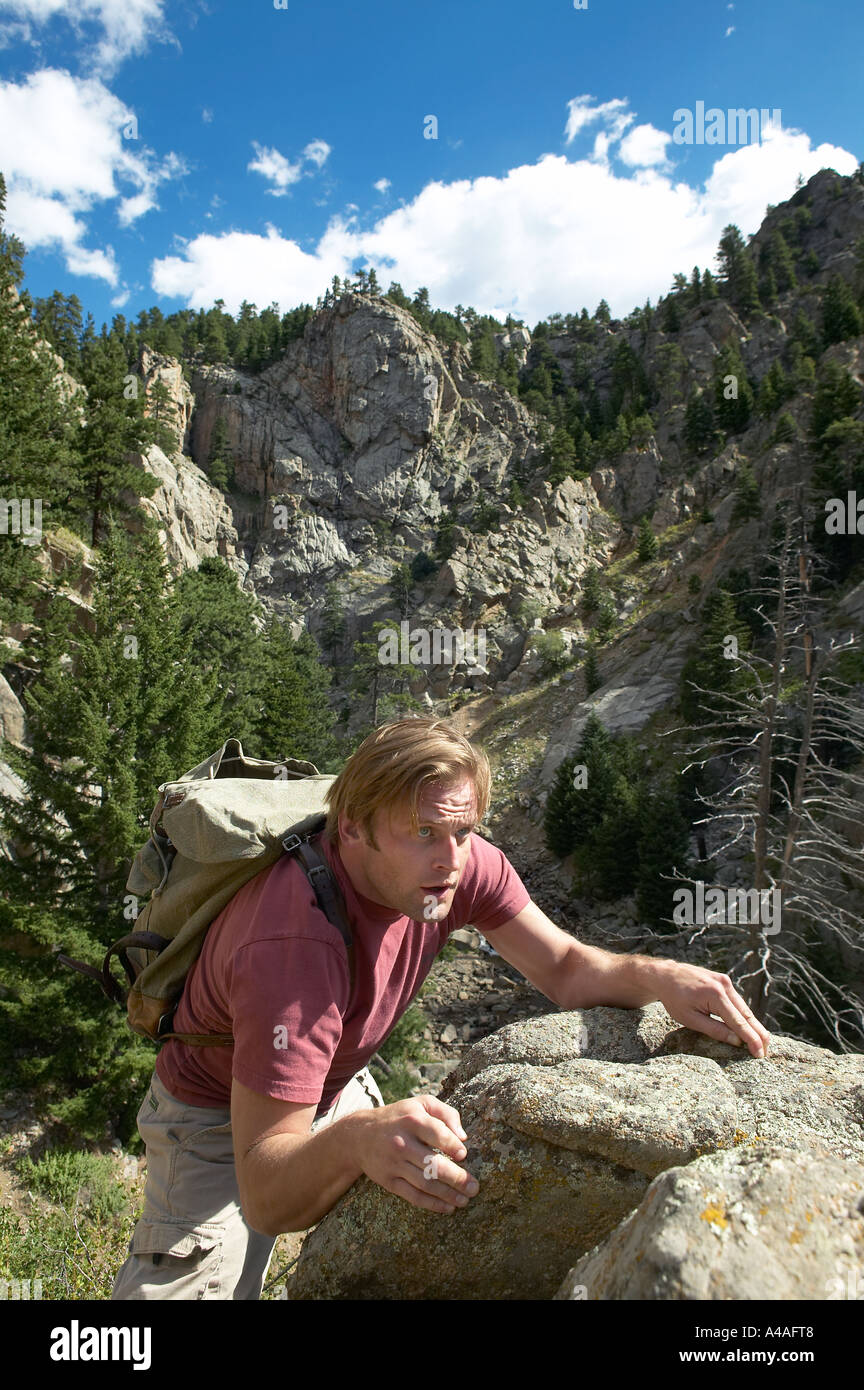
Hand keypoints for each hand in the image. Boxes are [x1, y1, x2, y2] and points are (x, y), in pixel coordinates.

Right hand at [347, 1096, 479, 1213]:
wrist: (360, 1135)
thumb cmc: (400, 1117)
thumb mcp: (421, 1104)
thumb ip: (446, 1113)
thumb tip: (463, 1137)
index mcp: (412, 1120)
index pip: (436, 1133)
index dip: (452, 1145)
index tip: (463, 1155)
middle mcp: (402, 1143)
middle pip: (432, 1164)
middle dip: (457, 1178)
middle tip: (474, 1188)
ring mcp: (394, 1164)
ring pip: (425, 1183)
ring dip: (448, 1195)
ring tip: (465, 1200)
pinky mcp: (388, 1181)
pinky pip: (413, 1196)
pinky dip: (432, 1204)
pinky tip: (448, 1207)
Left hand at [654, 961, 771, 1057]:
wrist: (665, 975)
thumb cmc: (674, 999)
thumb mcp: (690, 1019)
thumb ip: (715, 1030)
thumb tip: (737, 1042)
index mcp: (715, 995)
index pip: (738, 1022)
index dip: (751, 1039)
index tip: (760, 1054)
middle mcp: (725, 986)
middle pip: (747, 1014)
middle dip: (759, 1034)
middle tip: (766, 1052)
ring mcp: (725, 981)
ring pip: (744, 1008)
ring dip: (753, 1025)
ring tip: (762, 1043)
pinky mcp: (724, 981)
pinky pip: (737, 1002)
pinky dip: (744, 1015)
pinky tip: (750, 1027)